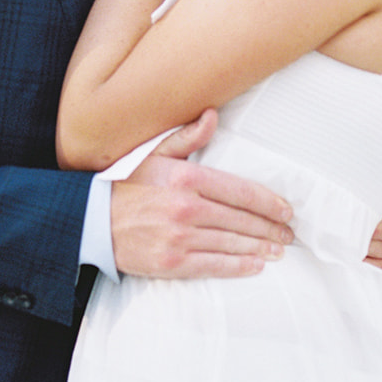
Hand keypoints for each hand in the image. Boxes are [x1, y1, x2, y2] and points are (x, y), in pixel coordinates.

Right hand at [110, 110, 294, 278]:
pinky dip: (238, 266)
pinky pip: (214, 265)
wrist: (92, 220)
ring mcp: (179, 237)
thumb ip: (187, 138)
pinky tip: (255, 265)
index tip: (286, 210)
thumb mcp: (154, 153)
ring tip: (278, 250)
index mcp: (186, 178)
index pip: (240, 191)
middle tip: (288, 234)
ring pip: (232, 243)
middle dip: (270, 228)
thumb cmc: (126, 185)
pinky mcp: (172, 262)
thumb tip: (212, 115)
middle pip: (241, 219)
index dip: (268, 202)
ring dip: (260, 248)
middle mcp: (186, 207)